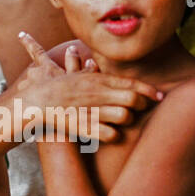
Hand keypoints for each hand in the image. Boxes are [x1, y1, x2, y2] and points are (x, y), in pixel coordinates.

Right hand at [16, 32, 161, 143]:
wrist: (34, 102)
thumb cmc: (54, 88)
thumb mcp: (72, 73)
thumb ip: (86, 69)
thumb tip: (89, 60)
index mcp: (96, 80)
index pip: (130, 83)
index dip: (148, 90)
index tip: (160, 95)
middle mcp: (96, 94)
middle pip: (132, 100)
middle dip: (141, 105)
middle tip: (142, 109)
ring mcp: (90, 110)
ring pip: (124, 116)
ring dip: (128, 120)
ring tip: (125, 121)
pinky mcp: (84, 127)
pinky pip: (109, 133)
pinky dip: (114, 134)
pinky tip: (113, 133)